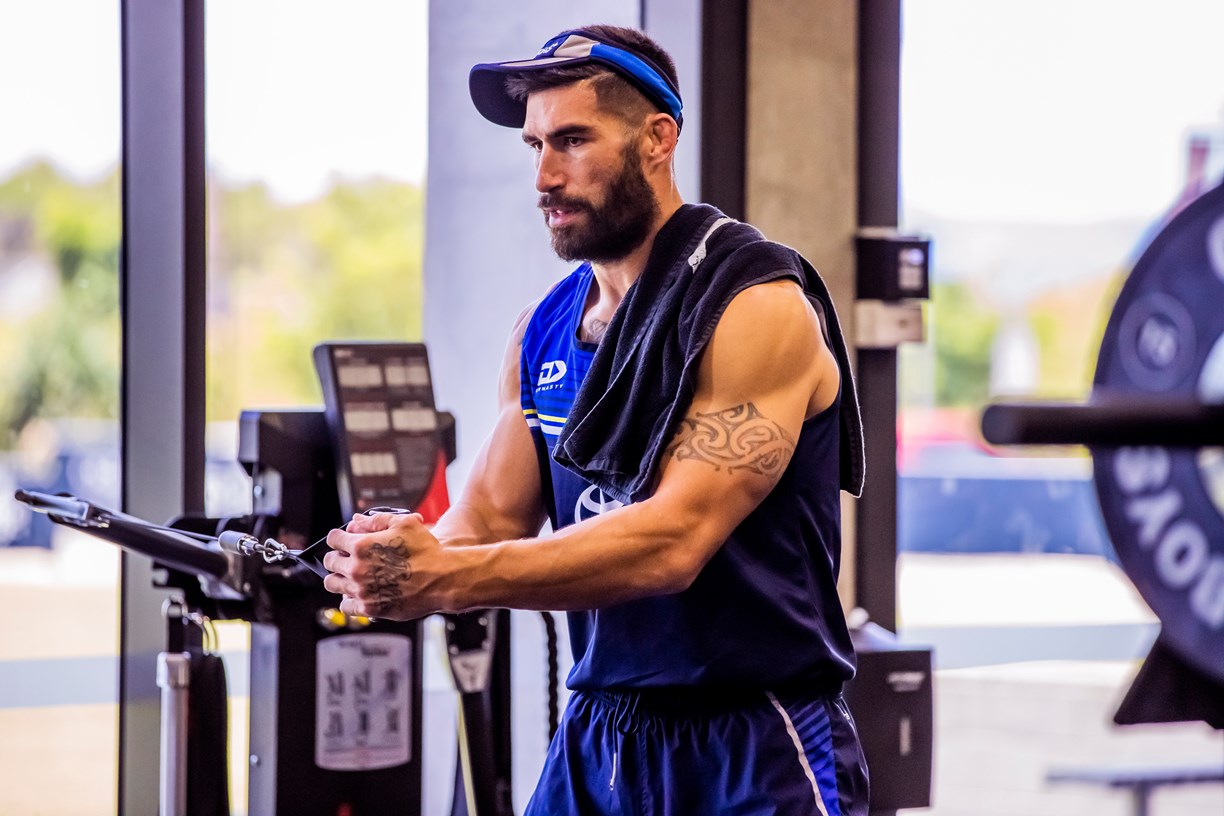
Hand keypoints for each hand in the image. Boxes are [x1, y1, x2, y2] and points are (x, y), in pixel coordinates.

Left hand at [322, 513, 445, 619]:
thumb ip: (376, 520)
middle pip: (329, 562)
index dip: (339, 538)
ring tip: (352, 576)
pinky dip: (349, 599)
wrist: (443, 579)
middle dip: (338, 557)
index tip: (344, 541)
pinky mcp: (369, 608)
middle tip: (350, 558)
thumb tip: (357, 521)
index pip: (333, 539)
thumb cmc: (427, 551)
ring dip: (338, 578)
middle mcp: (357, 569)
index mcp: (361, 546)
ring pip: (332, 584)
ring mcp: (361, 590)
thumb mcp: (404, 524)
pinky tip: (360, 593)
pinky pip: (345, 606)